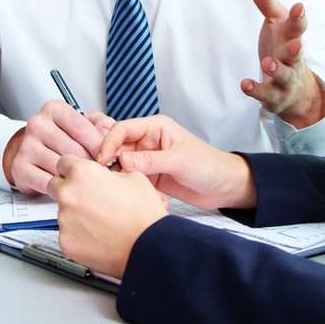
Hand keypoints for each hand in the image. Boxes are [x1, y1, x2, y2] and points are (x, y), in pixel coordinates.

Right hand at [1, 99, 108, 193]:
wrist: (30, 151)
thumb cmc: (59, 138)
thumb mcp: (80, 124)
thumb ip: (100, 124)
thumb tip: (111, 131)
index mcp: (54, 109)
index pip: (83, 129)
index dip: (101, 147)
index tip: (111, 158)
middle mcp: (38, 124)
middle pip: (74, 150)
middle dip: (91, 165)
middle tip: (102, 175)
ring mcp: (27, 145)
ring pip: (61, 167)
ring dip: (77, 178)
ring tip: (87, 182)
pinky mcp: (20, 167)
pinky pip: (48, 182)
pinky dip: (61, 187)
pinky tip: (69, 186)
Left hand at [50, 157, 166, 277]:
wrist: (148, 248)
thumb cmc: (143, 215)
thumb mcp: (133, 177)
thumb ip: (109, 172)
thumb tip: (104, 176)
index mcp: (82, 173)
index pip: (63, 162)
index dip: (74, 168)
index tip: (79, 175)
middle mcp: (68, 194)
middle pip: (55, 185)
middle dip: (68, 189)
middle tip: (88, 199)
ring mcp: (65, 220)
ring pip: (62, 212)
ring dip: (75, 214)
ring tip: (100, 222)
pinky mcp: (65, 243)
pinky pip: (67, 234)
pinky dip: (78, 235)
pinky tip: (97, 236)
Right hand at [96, 115, 255, 208]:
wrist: (224, 188)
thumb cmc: (208, 165)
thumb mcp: (178, 160)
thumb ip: (150, 160)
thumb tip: (122, 160)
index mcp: (155, 128)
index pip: (123, 129)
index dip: (109, 142)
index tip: (101, 159)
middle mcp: (148, 141)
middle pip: (118, 146)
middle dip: (108, 160)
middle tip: (100, 175)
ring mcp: (148, 160)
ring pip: (122, 165)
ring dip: (117, 175)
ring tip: (111, 187)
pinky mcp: (150, 177)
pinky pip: (131, 179)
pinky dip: (128, 187)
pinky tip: (127, 196)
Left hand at [241, 0, 324, 127]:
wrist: (297, 91)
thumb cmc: (283, 47)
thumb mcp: (276, 24)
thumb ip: (266, 3)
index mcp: (292, 37)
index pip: (298, 27)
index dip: (299, 17)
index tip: (299, 7)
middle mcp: (293, 59)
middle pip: (297, 53)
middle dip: (297, 48)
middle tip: (297, 43)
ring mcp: (286, 79)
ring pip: (285, 75)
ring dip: (278, 69)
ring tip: (267, 63)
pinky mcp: (275, 96)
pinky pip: (267, 94)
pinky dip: (256, 90)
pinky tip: (244, 84)